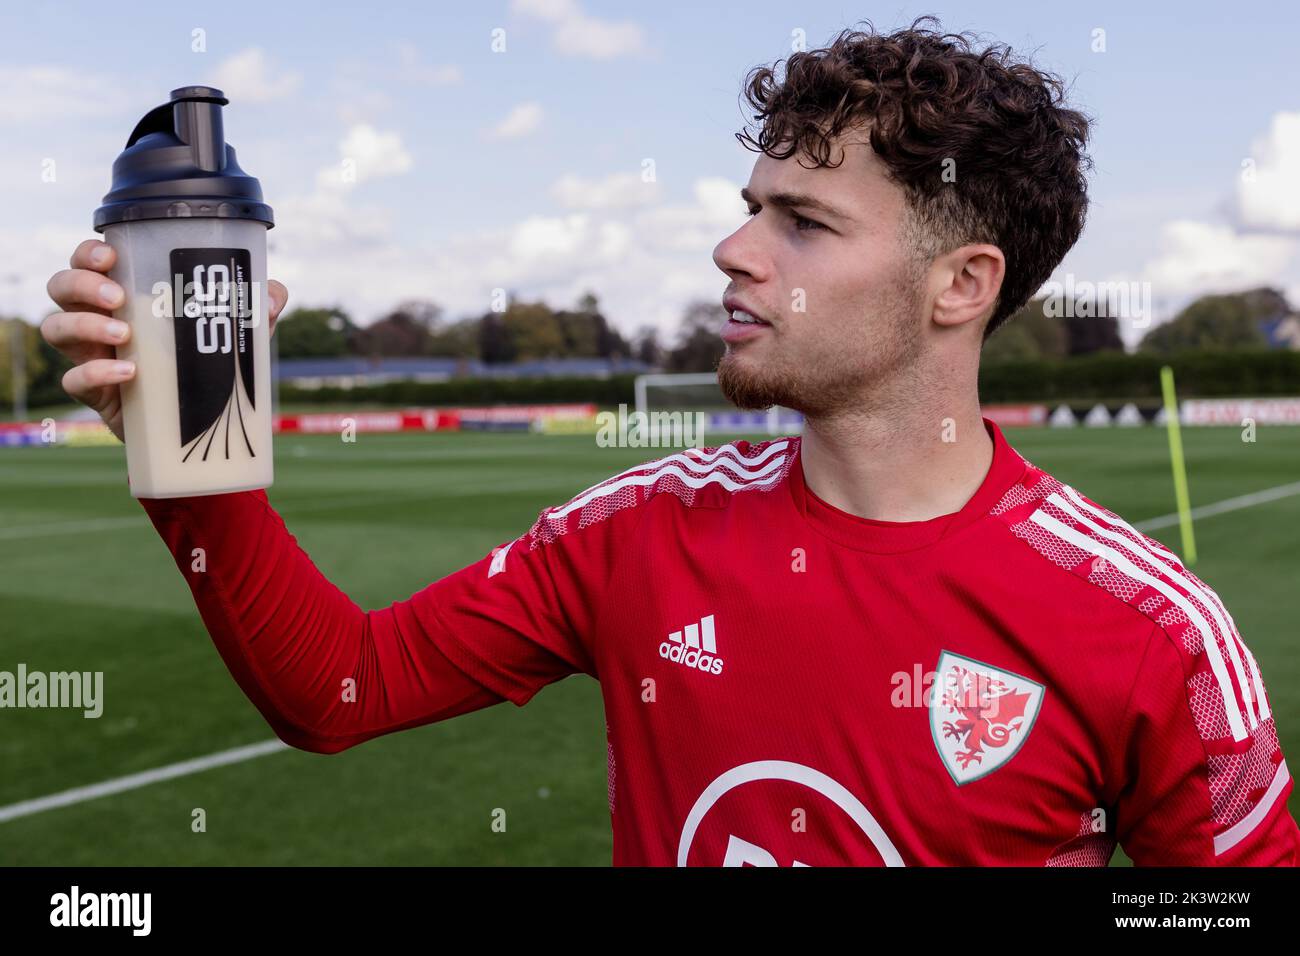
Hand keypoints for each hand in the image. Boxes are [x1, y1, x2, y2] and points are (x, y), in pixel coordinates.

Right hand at [43, 238, 287, 442]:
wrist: (196, 427)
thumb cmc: (205, 362)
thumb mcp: (236, 332)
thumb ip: (255, 307)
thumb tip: (271, 296)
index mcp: (125, 295)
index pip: (88, 261)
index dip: (88, 253)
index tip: (111, 256)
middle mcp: (99, 319)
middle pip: (61, 287)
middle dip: (81, 284)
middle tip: (118, 296)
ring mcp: (92, 356)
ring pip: (56, 329)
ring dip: (83, 324)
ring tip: (124, 332)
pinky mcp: (96, 394)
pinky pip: (73, 380)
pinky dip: (95, 373)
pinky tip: (128, 372)